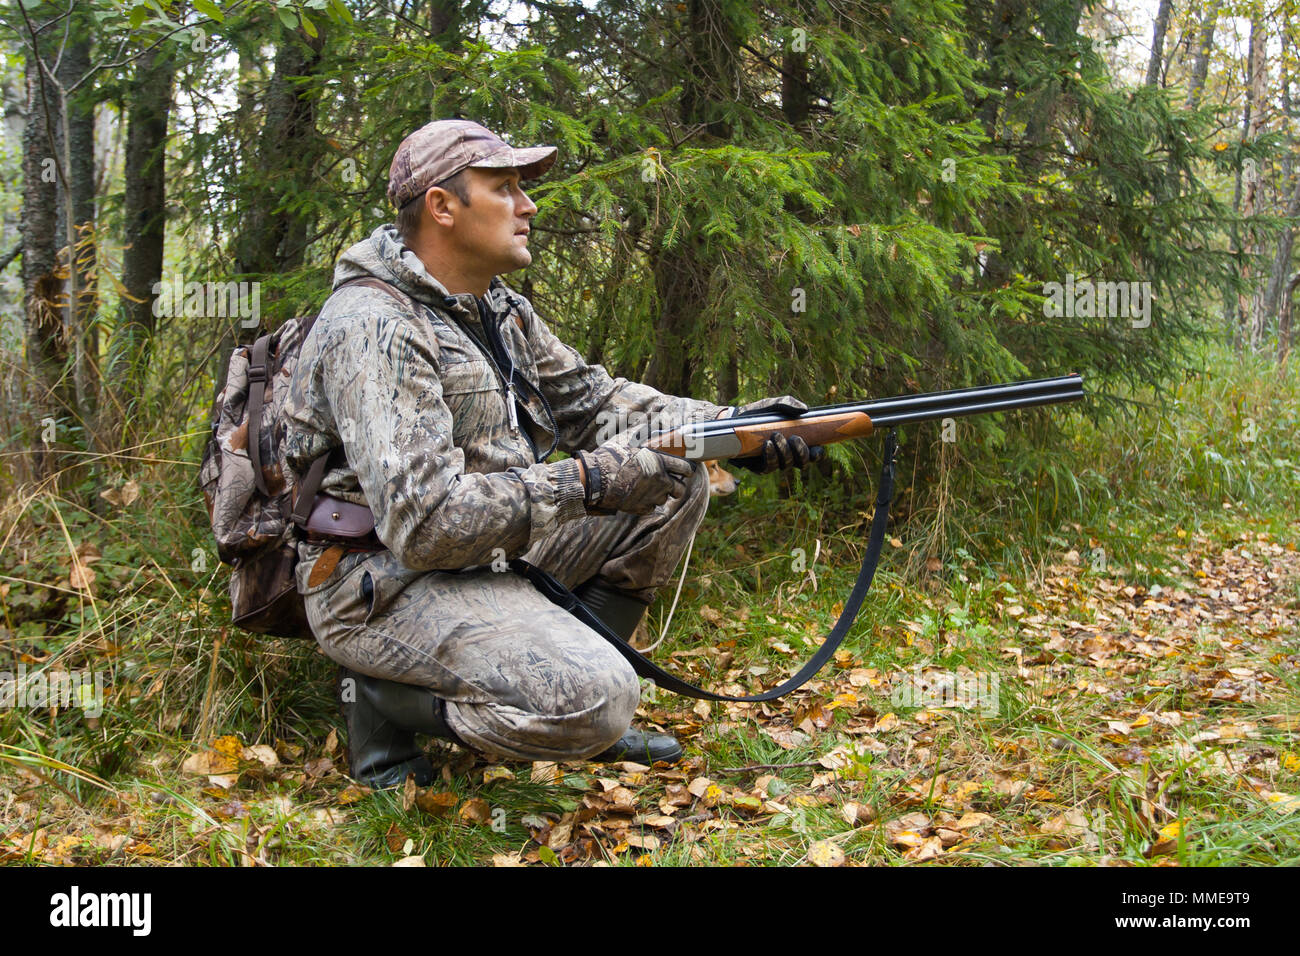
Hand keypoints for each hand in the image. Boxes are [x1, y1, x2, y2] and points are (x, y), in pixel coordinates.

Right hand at [576, 443, 694, 514]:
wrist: (597, 479)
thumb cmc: (612, 456)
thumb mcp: (629, 439)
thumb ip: (643, 432)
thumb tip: (652, 417)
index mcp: (660, 462)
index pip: (685, 468)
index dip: (688, 469)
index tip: (686, 471)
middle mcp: (661, 481)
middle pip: (680, 489)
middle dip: (677, 485)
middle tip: (670, 482)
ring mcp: (652, 496)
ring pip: (665, 499)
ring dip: (661, 494)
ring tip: (650, 488)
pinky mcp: (641, 508)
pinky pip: (651, 508)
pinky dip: (647, 503)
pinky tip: (639, 496)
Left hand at [726, 395, 823, 473]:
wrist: (734, 419)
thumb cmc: (758, 413)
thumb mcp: (772, 405)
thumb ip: (787, 403)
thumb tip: (804, 409)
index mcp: (795, 444)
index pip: (812, 454)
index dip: (817, 454)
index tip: (816, 447)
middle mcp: (786, 456)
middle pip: (802, 463)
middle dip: (801, 452)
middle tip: (794, 438)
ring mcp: (773, 462)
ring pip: (785, 465)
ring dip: (784, 451)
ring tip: (775, 435)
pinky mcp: (758, 467)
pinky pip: (768, 468)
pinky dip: (770, 457)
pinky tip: (768, 445)